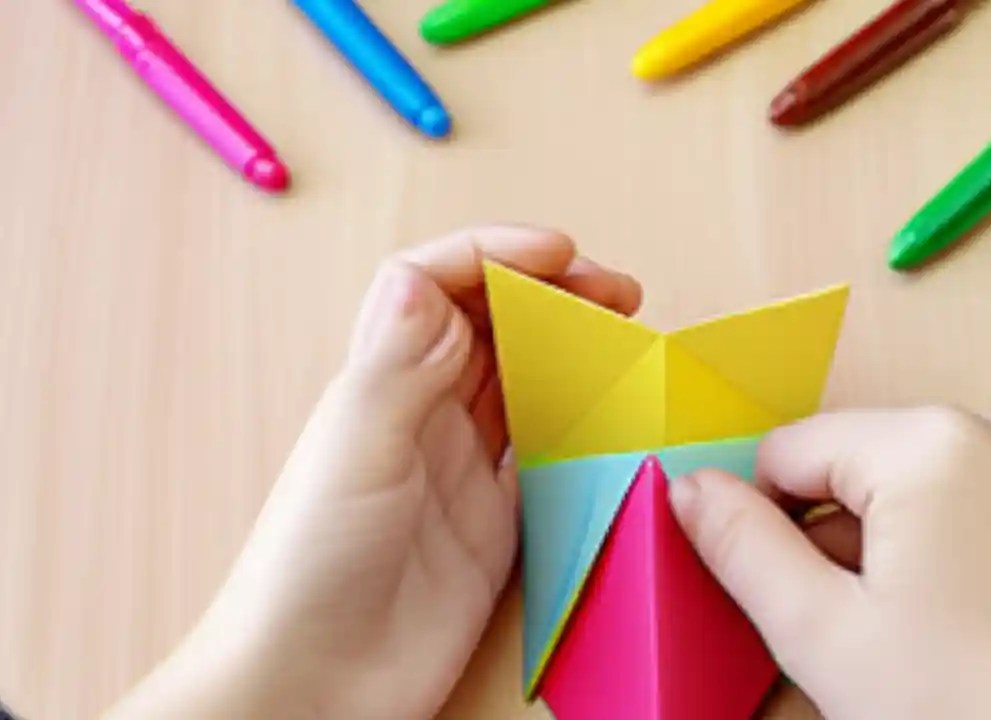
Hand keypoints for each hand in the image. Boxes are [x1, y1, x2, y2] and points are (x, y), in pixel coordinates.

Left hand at [107, 226, 641, 719]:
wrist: (315, 681)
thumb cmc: (309, 568)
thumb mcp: (356, 452)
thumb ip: (396, 365)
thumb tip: (421, 278)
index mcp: (382, 380)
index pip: (434, 284)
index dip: (493, 253)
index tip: (557, 253)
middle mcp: (423, 413)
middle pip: (492, 323)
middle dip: (551, 293)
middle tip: (616, 293)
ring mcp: (462, 466)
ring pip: (525, 380)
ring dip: (571, 349)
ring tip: (627, 337)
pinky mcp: (494, 520)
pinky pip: (545, 453)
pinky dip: (581, 425)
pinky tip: (613, 414)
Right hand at [670, 408, 990, 719]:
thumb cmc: (967, 711)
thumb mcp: (822, 633)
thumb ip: (740, 545)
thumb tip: (689, 487)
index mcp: (935, 442)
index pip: (795, 447)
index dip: (768, 518)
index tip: (789, 592)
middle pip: (866, 460)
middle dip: (841, 533)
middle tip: (857, 624)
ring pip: (930, 482)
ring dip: (901, 542)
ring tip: (919, 631)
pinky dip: (965, 547)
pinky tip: (974, 623)